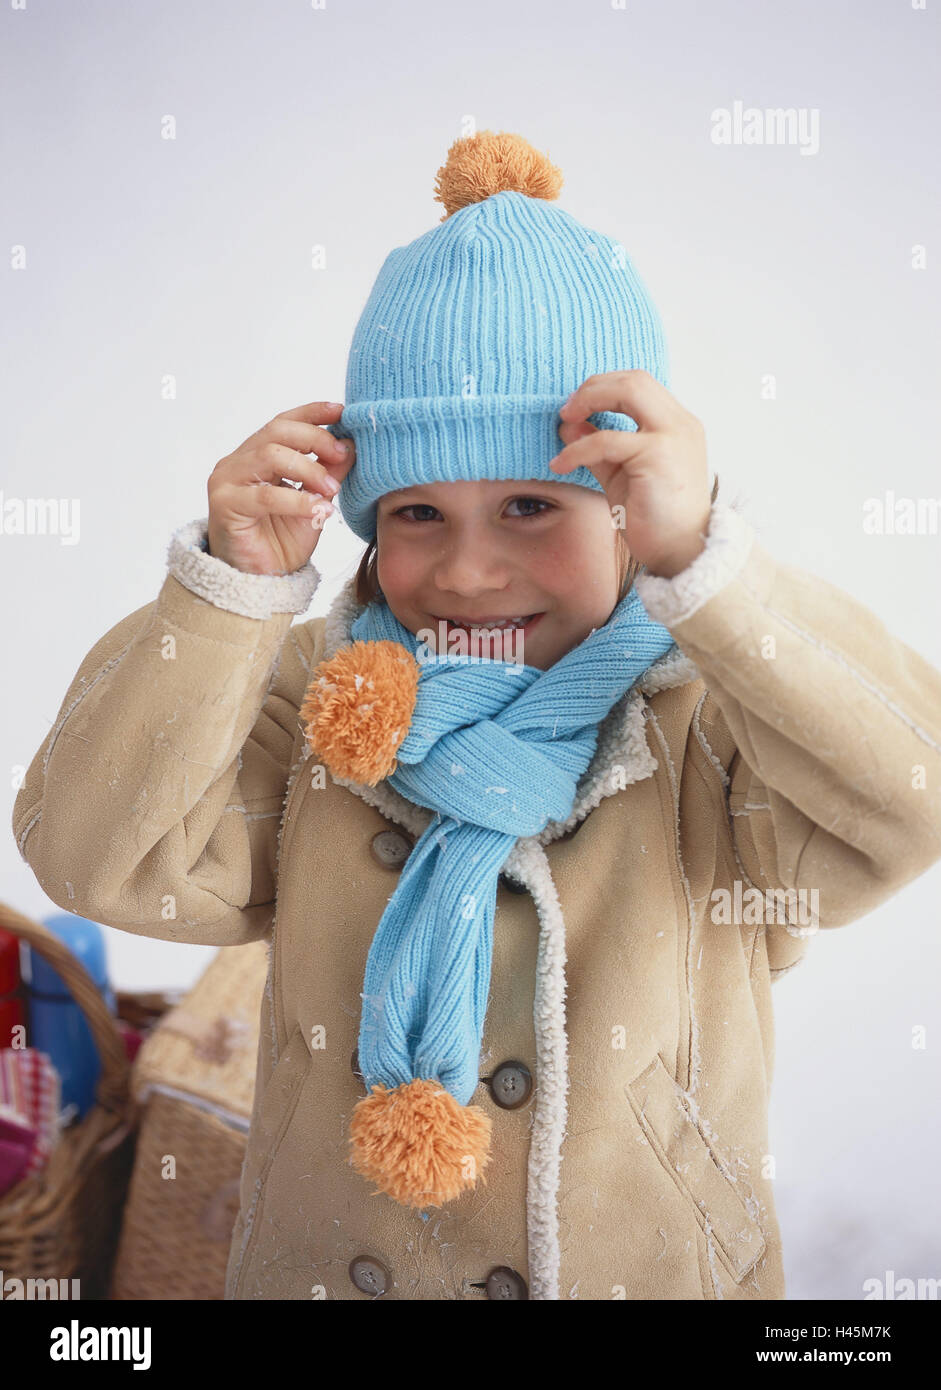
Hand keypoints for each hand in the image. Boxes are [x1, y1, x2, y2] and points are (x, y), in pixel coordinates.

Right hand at [207, 402, 354, 574]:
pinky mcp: (224, 505)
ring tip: (332, 490)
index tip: (341, 411)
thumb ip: (329, 473)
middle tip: (342, 454)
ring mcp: (227, 481)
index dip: (311, 413)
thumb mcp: (315, 502)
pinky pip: (265, 496)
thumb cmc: (281, 542)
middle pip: (276, 432)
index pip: (283, 423)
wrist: (260, 582)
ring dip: (308, 470)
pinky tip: (319, 510)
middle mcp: (238, 462)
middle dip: (315, 439)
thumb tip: (350, 443)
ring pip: (270, 456)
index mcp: (256, 455)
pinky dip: (297, 500)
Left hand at [547, 370, 711, 577]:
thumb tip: (568, 424)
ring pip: (627, 391)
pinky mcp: (658, 455)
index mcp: (676, 425)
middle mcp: (679, 423)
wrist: (681, 553)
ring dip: (588, 400)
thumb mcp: (620, 474)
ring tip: (563, 422)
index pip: (638, 385)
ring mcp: (672, 436)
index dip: (602, 387)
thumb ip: (598, 447)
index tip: (575, 407)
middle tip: (566, 409)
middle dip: (593, 387)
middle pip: (634, 378)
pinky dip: (578, 449)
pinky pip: (607, 440)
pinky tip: (561, 464)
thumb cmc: (654, 518)